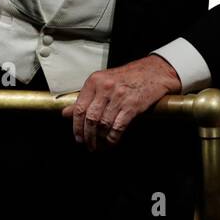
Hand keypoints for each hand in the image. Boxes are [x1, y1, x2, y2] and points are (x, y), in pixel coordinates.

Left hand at [63, 55, 181, 150]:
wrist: (153, 72)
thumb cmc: (127, 77)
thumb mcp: (103, 82)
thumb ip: (85, 98)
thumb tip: (66, 113)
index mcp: (94, 81)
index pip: (79, 107)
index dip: (76, 126)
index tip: (77, 137)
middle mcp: (105, 87)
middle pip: (90, 118)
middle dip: (87, 136)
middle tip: (88, 145)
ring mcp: (119, 97)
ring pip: (103, 124)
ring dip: (100, 139)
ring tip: (99, 146)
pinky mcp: (132, 106)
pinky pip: (118, 127)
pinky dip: (113, 138)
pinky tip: (111, 143)